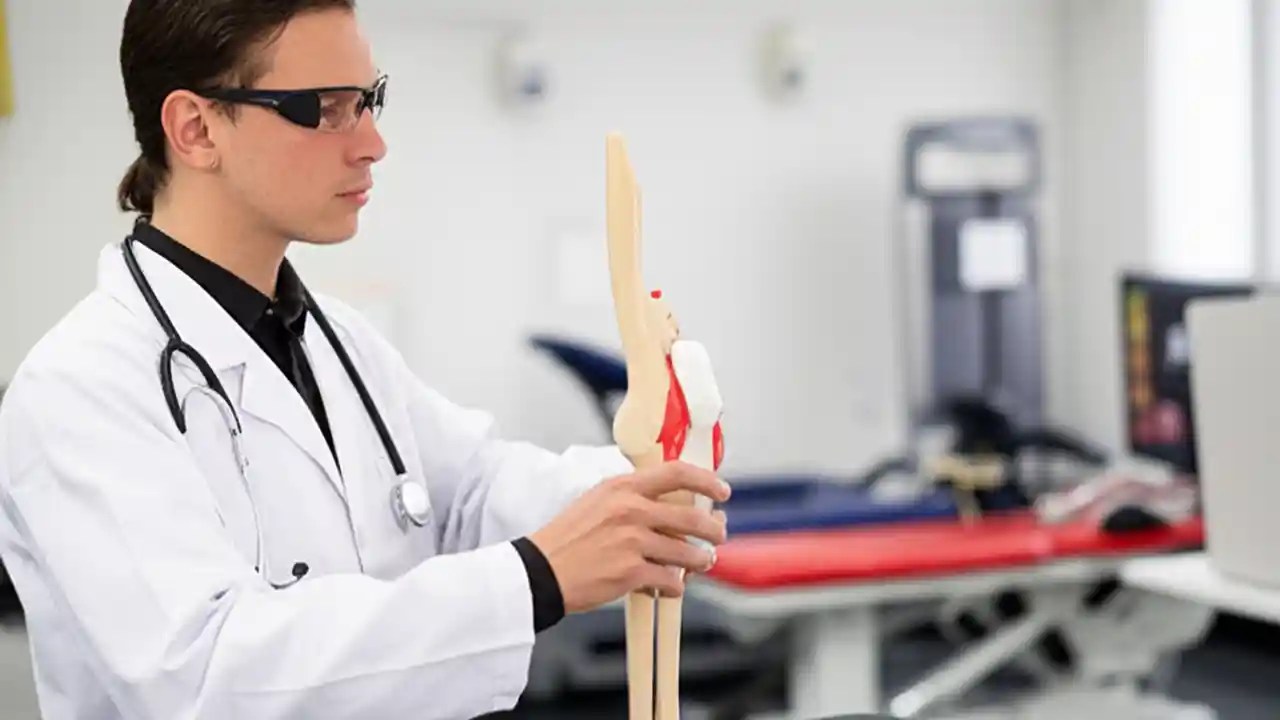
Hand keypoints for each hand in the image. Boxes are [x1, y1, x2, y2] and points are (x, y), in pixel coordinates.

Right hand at [529, 461, 730, 613]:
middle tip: (719, 534)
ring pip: (689, 553)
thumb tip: (673, 507)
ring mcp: (633, 542)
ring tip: (701, 562)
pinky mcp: (631, 573)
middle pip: (692, 519)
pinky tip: (669, 586)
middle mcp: (631, 511)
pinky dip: (675, 586)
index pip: (677, 473)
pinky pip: (672, 581)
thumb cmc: (567, 538)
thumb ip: (632, 498)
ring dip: (701, 560)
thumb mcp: (597, 501)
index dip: (707, 481)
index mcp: (622, 487)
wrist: (540, 570)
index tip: (722, 491)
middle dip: (714, 529)